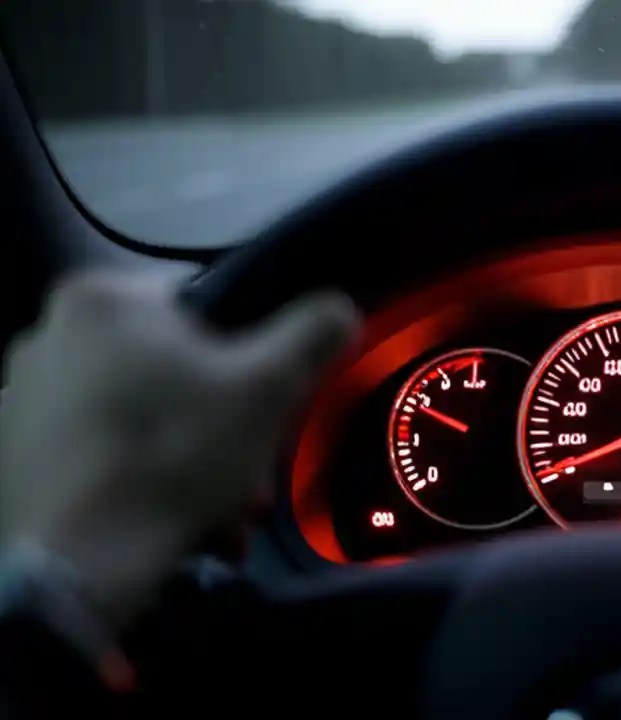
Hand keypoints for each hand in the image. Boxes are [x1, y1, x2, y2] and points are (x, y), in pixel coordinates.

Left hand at [0, 271, 357, 628]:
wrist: (81, 563)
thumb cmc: (177, 456)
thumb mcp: (270, 389)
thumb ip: (313, 334)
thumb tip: (340, 306)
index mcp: (103, 298)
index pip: (203, 307)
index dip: (247, 358)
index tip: (265, 409)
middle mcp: (49, 334)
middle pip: (172, 371)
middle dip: (224, 428)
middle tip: (251, 476)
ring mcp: (23, 397)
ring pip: (141, 418)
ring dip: (192, 462)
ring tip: (223, 512)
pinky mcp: (15, 453)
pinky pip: (101, 453)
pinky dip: (144, 481)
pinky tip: (178, 523)